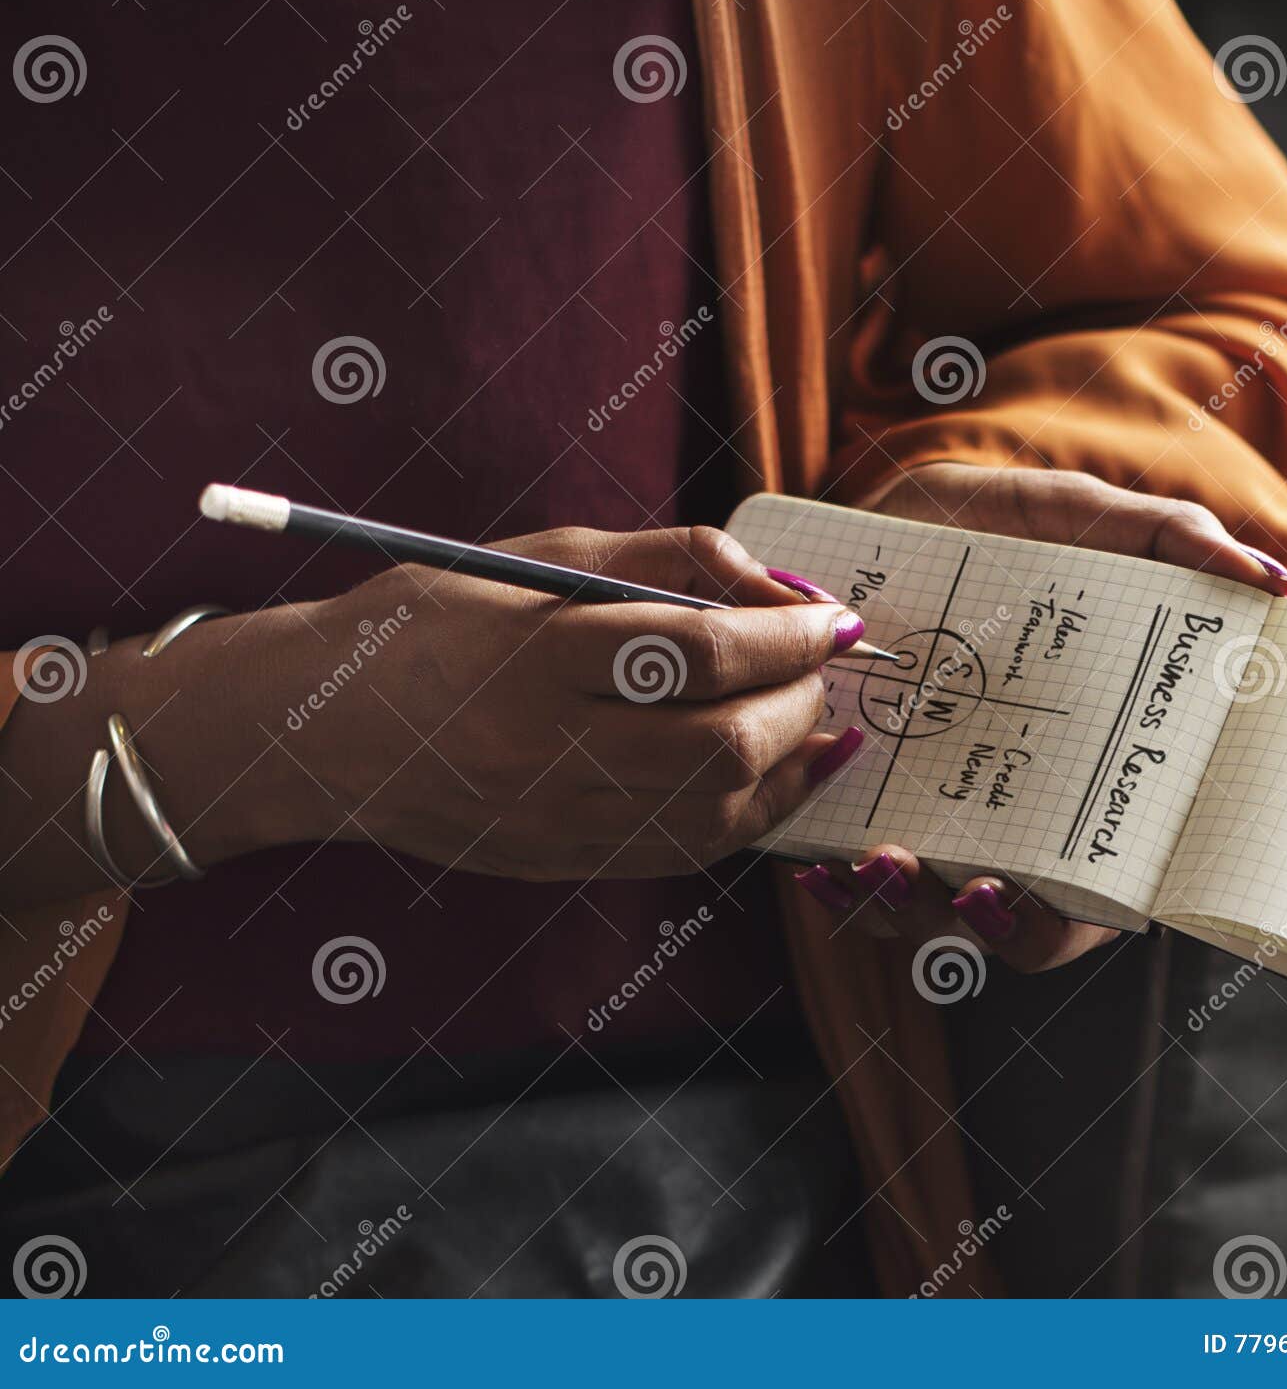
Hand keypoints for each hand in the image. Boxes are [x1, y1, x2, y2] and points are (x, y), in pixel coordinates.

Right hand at [313, 525, 866, 879]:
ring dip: (793, 768)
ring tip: (819, 723)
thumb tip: (777, 589)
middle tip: (824, 666)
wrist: (316, 729)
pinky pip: (681, 854)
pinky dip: (748, 818)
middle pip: (723, 744)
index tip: (835, 618)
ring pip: (715, 814)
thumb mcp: (539, 559)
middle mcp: (547, 748)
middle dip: (802, 702)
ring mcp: (552, 820)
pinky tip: (777, 778)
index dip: (790, 635)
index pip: (702, 651)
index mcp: (537, 654)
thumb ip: (666, 561)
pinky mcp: (557, 863)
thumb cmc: (430, 619)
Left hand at [792, 463, 1286, 969]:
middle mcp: (1013, 812)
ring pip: (927, 917)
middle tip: (967, 887)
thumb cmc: (999, 529)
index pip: (1104, 887)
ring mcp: (934, 818)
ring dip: (905, 912)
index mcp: (1085, 771)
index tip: (1037, 891)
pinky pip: (848, 883)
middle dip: (994, 926)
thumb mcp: (1077, 516)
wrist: (884, 511)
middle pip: (1022, 926)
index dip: (1075, 914)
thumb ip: (1167, 540)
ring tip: (878, 865)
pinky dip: (835, 887)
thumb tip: (1272, 585)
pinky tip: (818, 867)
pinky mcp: (859, 808)